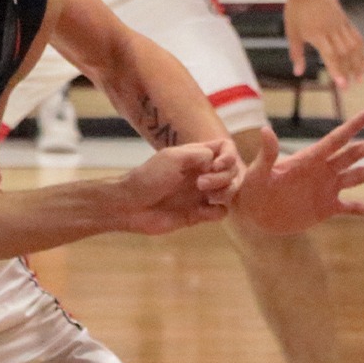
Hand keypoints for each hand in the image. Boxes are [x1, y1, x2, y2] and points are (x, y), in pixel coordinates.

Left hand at [112, 141, 243, 234]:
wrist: (131, 205)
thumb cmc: (149, 177)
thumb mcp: (174, 158)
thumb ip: (200, 154)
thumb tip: (218, 162)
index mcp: (196, 156)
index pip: (226, 149)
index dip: (229, 155)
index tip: (217, 164)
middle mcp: (202, 173)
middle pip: (232, 171)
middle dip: (223, 176)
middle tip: (201, 183)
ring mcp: (201, 194)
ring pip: (230, 191)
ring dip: (225, 192)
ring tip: (207, 196)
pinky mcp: (198, 214)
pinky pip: (221, 212)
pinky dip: (217, 211)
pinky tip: (202, 211)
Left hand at [231, 111, 363, 234]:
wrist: (253, 214)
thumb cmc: (252, 190)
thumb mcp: (259, 172)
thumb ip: (267, 153)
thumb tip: (265, 130)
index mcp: (309, 159)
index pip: (335, 140)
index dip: (352, 127)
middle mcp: (322, 171)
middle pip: (354, 155)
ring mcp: (327, 189)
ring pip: (359, 177)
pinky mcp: (327, 208)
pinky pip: (355, 208)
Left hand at [284, 0, 363, 88]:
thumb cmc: (296, 10)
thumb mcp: (292, 33)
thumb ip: (296, 54)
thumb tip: (298, 72)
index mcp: (318, 34)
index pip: (331, 55)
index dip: (337, 70)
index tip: (342, 85)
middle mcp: (332, 30)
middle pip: (345, 54)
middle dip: (348, 72)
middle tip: (349, 88)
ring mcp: (341, 24)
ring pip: (354, 46)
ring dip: (358, 63)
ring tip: (360, 78)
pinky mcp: (346, 20)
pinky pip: (357, 37)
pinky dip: (361, 50)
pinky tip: (362, 61)